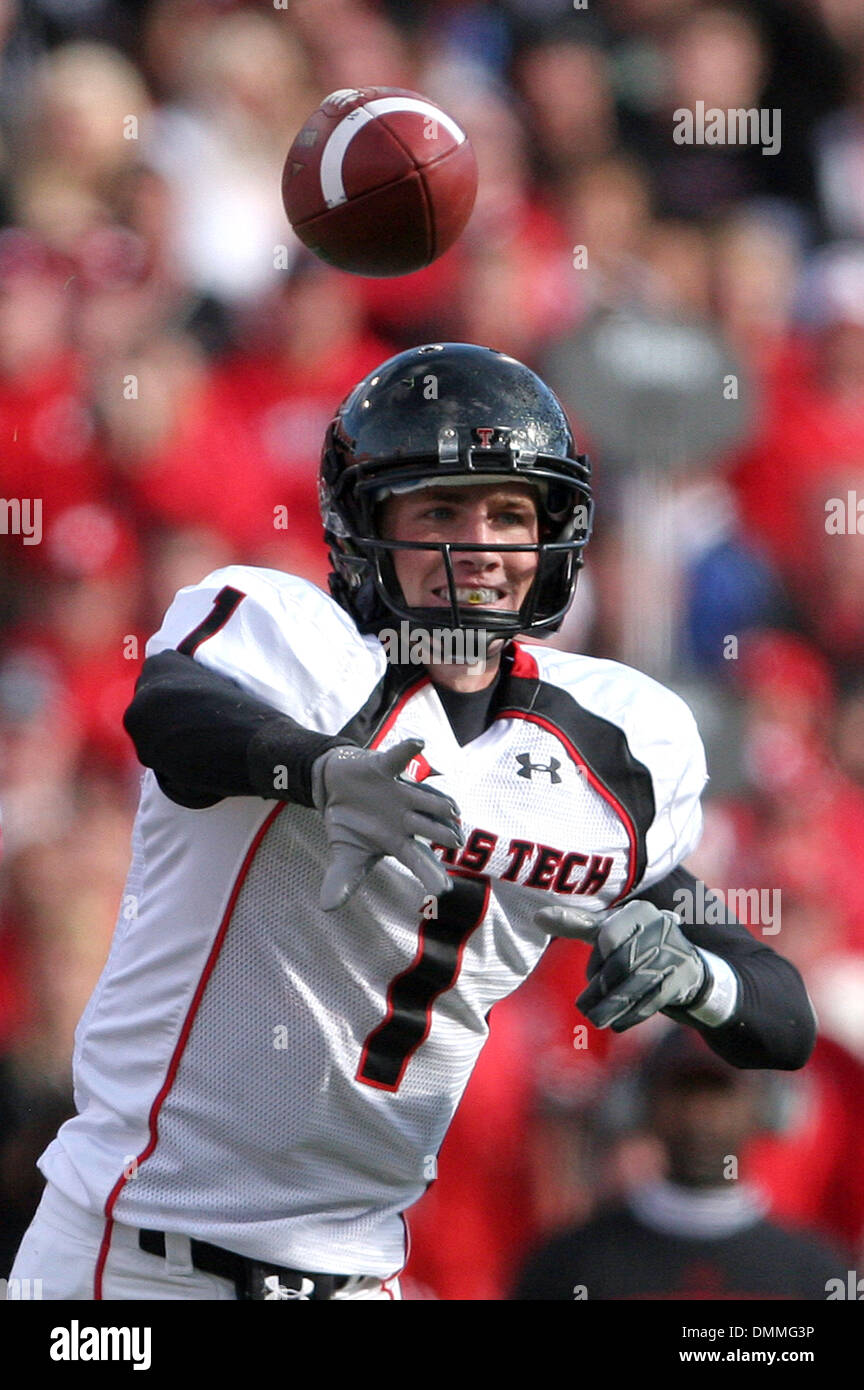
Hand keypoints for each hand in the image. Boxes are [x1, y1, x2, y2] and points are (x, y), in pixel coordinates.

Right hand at [311, 738, 462, 910]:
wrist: (333, 789)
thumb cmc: (349, 823)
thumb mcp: (344, 855)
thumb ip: (342, 880)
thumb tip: (328, 908)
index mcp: (399, 841)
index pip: (419, 860)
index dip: (431, 874)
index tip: (443, 890)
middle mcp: (407, 817)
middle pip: (431, 827)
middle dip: (443, 834)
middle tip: (456, 841)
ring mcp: (400, 792)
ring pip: (425, 797)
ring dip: (437, 802)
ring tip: (452, 810)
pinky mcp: (386, 768)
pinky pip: (399, 758)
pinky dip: (408, 750)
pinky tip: (419, 744)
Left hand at [534, 899, 705, 1031]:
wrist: (688, 971)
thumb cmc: (636, 948)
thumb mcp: (608, 933)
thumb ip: (576, 924)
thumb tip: (538, 916)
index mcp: (639, 911)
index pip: (609, 935)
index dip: (596, 960)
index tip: (590, 978)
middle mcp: (661, 926)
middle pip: (622, 962)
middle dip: (601, 990)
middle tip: (584, 1009)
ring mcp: (676, 953)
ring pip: (637, 983)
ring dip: (613, 1007)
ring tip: (596, 1020)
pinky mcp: (684, 978)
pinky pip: (654, 999)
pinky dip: (633, 1014)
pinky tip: (619, 1024)